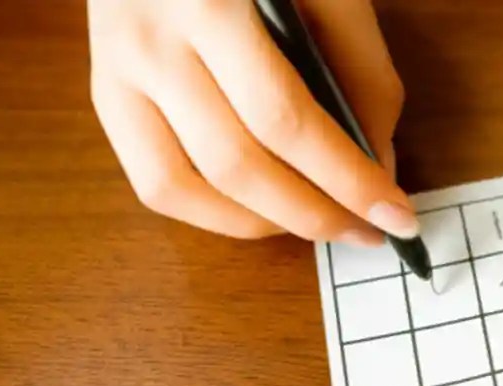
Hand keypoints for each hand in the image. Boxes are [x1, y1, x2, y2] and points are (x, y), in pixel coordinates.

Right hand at [88, 0, 415, 245]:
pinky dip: (215, 213)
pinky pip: (154, 184)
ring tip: (319, 224)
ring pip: (183, 189)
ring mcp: (114, 69)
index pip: (283, 118)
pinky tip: (264, 210)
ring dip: (264, 225)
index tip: (397, 216)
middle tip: (367, 231)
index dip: (346, 180)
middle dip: (314, 214)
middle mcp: (147, 38)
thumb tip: (376, 166)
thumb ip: (360, 70)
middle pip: (235, 164)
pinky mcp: (104, 94)